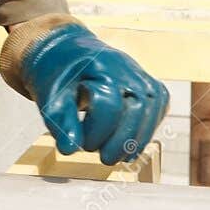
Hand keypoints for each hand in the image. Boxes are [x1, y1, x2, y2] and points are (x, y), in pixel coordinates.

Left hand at [19, 22, 167, 164]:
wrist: (67, 50)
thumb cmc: (58, 74)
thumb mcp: (50, 96)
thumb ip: (60, 122)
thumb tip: (69, 149)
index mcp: (98, 65)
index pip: (108, 104)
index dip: (97, 132)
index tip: (83, 146)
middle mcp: (125, 67)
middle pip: (137, 106)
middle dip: (123, 140)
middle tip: (106, 159)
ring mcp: (139, 73)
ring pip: (153, 107)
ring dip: (139, 138)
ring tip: (120, 156)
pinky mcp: (148, 82)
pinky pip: (159, 105)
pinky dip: (148, 128)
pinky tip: (132, 145)